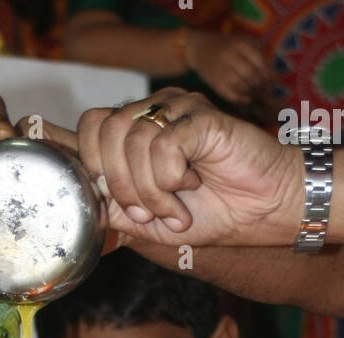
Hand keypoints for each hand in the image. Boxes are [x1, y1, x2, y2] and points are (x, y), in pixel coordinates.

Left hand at [77, 90, 300, 247]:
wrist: (263, 211)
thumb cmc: (212, 213)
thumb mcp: (149, 222)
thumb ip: (113, 209)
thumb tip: (79, 201)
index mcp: (136, 133)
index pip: (89, 125)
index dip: (83, 158)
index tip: (103, 195)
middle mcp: (153, 113)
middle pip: (103, 132)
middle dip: (118, 185)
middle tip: (146, 212)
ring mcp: (177, 109)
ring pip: (132, 141)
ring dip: (150, 189)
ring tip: (176, 207)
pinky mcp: (200, 115)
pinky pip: (163, 143)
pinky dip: (171, 177)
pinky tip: (192, 184)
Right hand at [185, 32, 268, 107]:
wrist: (199, 49)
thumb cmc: (224, 46)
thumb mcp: (240, 42)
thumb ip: (255, 52)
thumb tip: (272, 74)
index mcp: (239, 44)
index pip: (258, 60)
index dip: (268, 72)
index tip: (272, 80)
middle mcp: (230, 56)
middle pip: (251, 74)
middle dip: (261, 85)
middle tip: (267, 92)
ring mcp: (222, 71)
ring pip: (242, 85)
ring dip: (253, 93)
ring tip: (259, 97)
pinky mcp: (216, 83)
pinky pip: (231, 94)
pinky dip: (241, 100)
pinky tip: (247, 101)